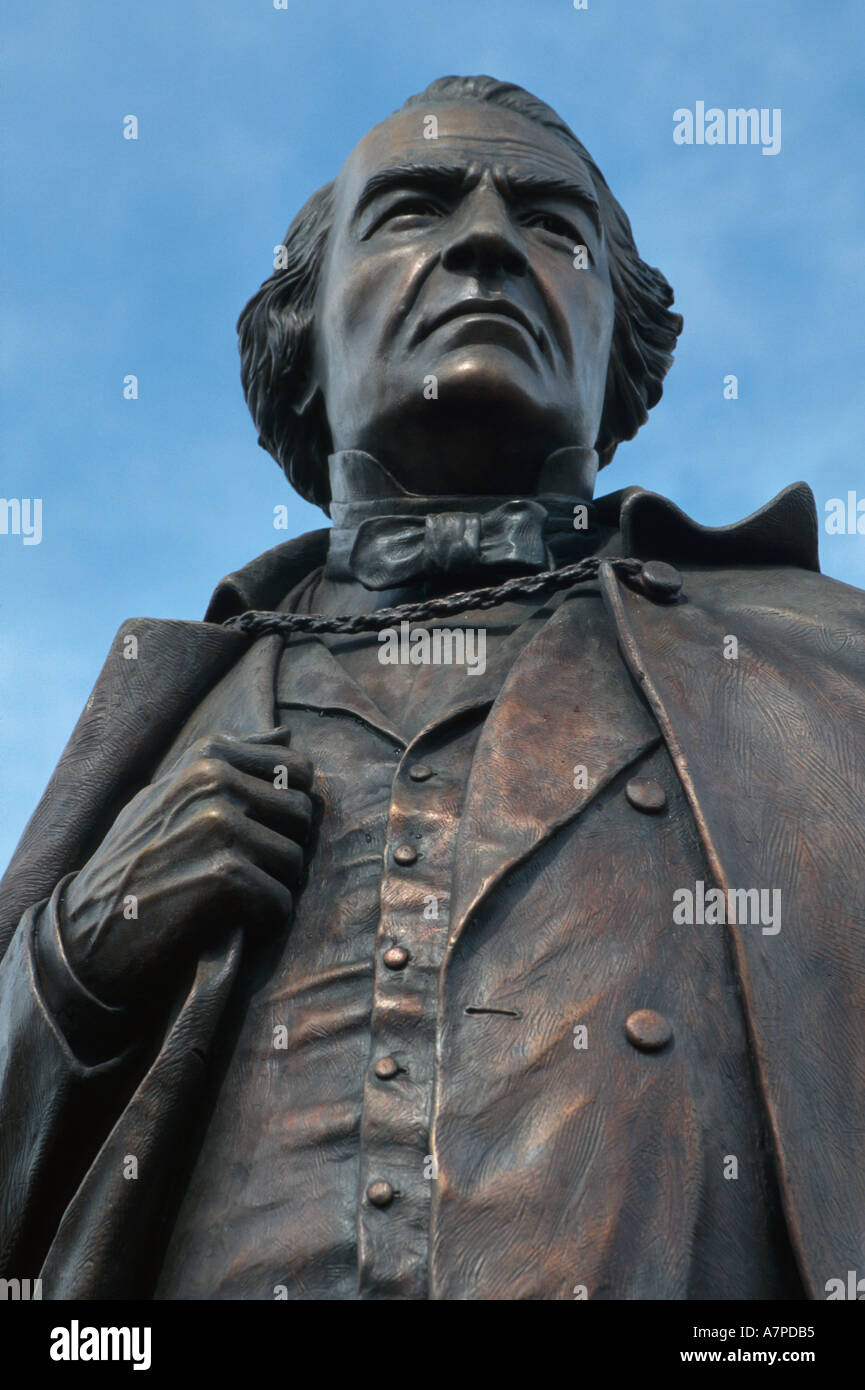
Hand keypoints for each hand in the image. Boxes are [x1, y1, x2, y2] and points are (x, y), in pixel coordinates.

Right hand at [61, 727, 313, 1008]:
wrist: (87, 927)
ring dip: (273, 889)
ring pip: (294, 860)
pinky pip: (281, 901)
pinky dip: (264, 921)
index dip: (287, 810)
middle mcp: (215, 781)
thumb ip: (230, 761)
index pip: (297, 769)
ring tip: (233, 900)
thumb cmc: (136, 860)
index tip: (260, 834)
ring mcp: (219, 825)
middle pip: (301, 815)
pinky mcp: (225, 875)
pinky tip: (232, 924)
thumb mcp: (170, 794)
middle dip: (283, 849)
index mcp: (207, 757)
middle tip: (246, 874)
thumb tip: (286, 734)